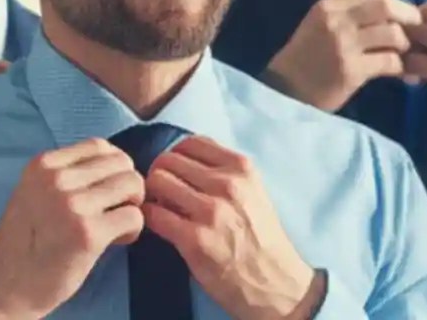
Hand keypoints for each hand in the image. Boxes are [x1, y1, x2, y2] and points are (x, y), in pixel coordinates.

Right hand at [0, 138, 143, 318]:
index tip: (108, 188)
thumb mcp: (34, 191)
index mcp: (42, 164)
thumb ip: (65, 174)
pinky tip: (116, 241)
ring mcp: (73, 205)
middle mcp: (56, 179)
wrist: (5, 285)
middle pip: (120, 162)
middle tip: (115, 209)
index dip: (113, 165)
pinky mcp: (88, 233)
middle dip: (127, 185)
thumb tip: (114, 162)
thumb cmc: (24, 242)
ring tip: (116, 225)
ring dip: (132, 205)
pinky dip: (133, 229)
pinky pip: (134, 216)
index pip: (98, 145)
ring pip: (132, 185)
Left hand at [145, 136, 319, 319]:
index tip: (177, 174)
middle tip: (163, 193)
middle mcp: (227, 184)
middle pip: (168, 160)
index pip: (190, 143)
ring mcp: (211, 211)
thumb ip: (223, 171)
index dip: (177, 157)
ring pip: (156, 182)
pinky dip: (149, 218)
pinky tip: (160, 226)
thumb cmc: (261, 238)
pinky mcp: (194, 239)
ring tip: (162, 208)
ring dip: (153, 195)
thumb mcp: (253, 191)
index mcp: (242, 168)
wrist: (276, 284)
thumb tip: (183, 159)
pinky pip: (154, 215)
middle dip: (160, 175)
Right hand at [266, 0, 420, 110]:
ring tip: (407, 57)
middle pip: (386, 7)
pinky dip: (402, 68)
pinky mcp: (352, 71)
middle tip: (417, 33)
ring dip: (407, 46)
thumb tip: (388, 14)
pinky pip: (390, 62)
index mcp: (327, 7)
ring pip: (393, 34)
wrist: (284, 91)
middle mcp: (336, 21)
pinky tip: (403, 76)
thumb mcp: (318, 27)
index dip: (395, 5)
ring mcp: (344, 45)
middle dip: (409, 18)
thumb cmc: (303, 60)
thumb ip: (346, 18)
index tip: (404, 19)